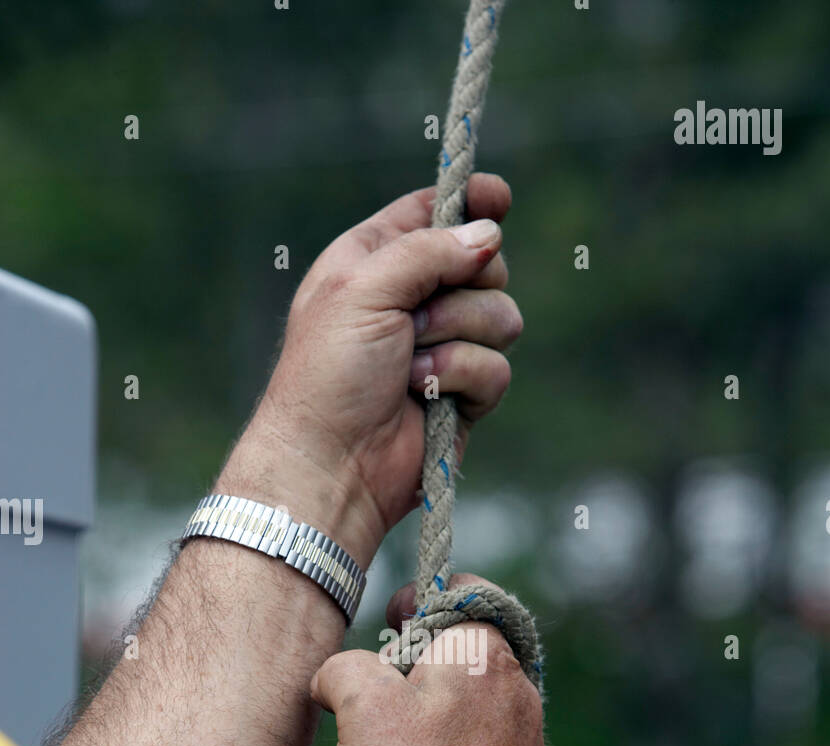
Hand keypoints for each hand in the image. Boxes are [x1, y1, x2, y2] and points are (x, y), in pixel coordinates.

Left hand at [225, 176, 521, 567]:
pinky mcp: (464, 395)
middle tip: (418, 317)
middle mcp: (411, 300)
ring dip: (458, 337)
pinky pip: (497, 368)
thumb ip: (428, 250)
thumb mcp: (363, 288)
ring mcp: (442, 348)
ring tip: (411, 367)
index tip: (498, 198)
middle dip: (463, 286)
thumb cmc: (329, 374)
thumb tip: (490, 236)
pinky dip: (464, 379)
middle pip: (483, 263)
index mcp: (375, 261)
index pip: (433, 214)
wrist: (332, 463)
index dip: (470, 204)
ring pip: (501, 316)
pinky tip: (427, 397)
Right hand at [310, 574, 543, 745]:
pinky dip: (445, 741)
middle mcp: (517, 685)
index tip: (388, 622)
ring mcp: (525, 732)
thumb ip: (346, 665)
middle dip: (416, 659)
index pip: (461, 592)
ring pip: (468, 692)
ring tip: (391, 745)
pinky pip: (478, 735)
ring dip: (428, 704)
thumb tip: (341, 674)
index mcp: (484, 653)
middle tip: (376, 693)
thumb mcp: (360, 706)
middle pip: (461, 644)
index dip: (417, 599)